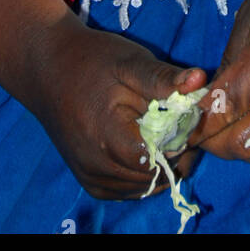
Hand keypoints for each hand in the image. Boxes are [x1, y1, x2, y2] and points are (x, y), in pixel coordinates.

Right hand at [33, 20, 207, 199]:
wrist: (48, 67)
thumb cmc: (92, 60)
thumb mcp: (129, 61)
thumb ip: (163, 78)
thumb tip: (200, 81)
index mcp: (107, 135)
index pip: (158, 160)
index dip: (178, 143)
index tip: (184, 119)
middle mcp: (95, 164)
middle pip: (152, 178)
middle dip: (173, 155)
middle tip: (178, 125)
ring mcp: (90, 175)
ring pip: (142, 188)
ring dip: (159, 167)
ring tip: (161, 132)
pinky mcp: (88, 180)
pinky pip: (125, 190)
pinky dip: (141, 175)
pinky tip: (144, 146)